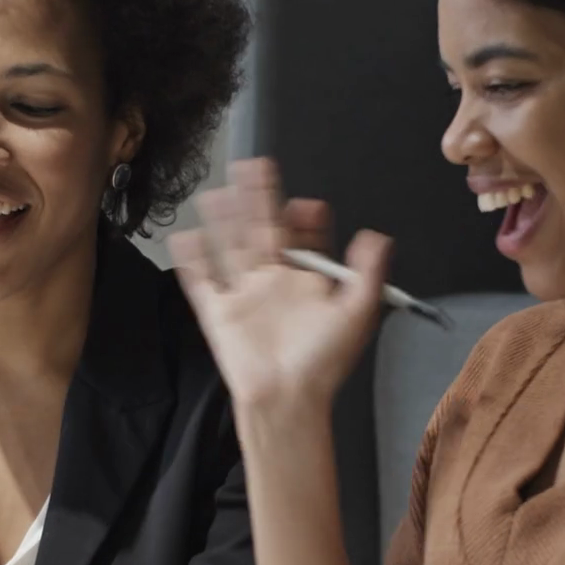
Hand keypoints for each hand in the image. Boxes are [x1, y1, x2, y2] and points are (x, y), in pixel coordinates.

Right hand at [170, 158, 391, 410]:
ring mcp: (243, 296)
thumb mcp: (357, 314)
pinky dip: (192, 259)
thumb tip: (378, 236)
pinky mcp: (218, 313)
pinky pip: (202, 281)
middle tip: (256, 166)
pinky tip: (186, 235)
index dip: (305, 219)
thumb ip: (367, 273)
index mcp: (306, 284)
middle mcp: (273, 284)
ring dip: (225, 220)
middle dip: (259, 199)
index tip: (308, 204)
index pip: (303, 240)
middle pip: (262, 231)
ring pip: (230, 247)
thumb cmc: (323, 364)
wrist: (288, 398)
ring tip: (219, 192)